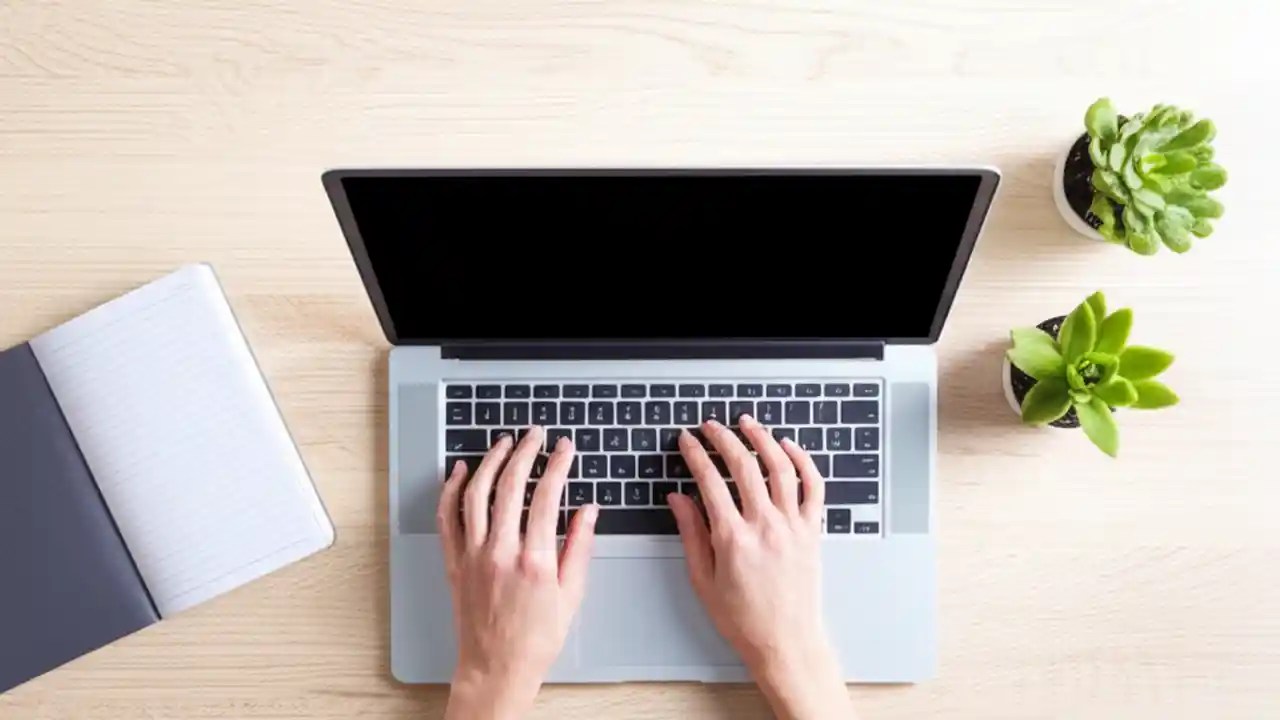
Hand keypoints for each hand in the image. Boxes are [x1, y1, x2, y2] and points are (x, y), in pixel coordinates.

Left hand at [437, 427, 598, 719]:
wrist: (496, 668)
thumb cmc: (535, 638)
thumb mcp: (571, 595)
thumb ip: (579, 547)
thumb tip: (588, 511)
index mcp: (535, 560)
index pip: (547, 496)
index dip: (557, 465)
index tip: (564, 448)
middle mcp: (500, 552)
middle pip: (510, 486)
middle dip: (525, 452)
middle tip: (535, 435)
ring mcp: (472, 555)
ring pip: (476, 494)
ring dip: (490, 462)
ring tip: (504, 442)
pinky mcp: (454, 562)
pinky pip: (447, 517)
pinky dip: (452, 489)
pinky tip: (461, 470)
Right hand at [670, 416, 853, 719]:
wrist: (786, 641)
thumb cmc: (744, 618)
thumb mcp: (703, 580)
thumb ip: (691, 534)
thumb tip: (678, 499)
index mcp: (732, 539)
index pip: (710, 481)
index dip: (695, 454)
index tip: (687, 440)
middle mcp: (765, 526)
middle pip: (743, 465)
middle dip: (723, 438)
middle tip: (710, 426)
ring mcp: (792, 526)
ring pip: (780, 467)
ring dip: (762, 439)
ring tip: (748, 424)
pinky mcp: (812, 531)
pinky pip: (813, 487)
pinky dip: (803, 461)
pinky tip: (788, 447)